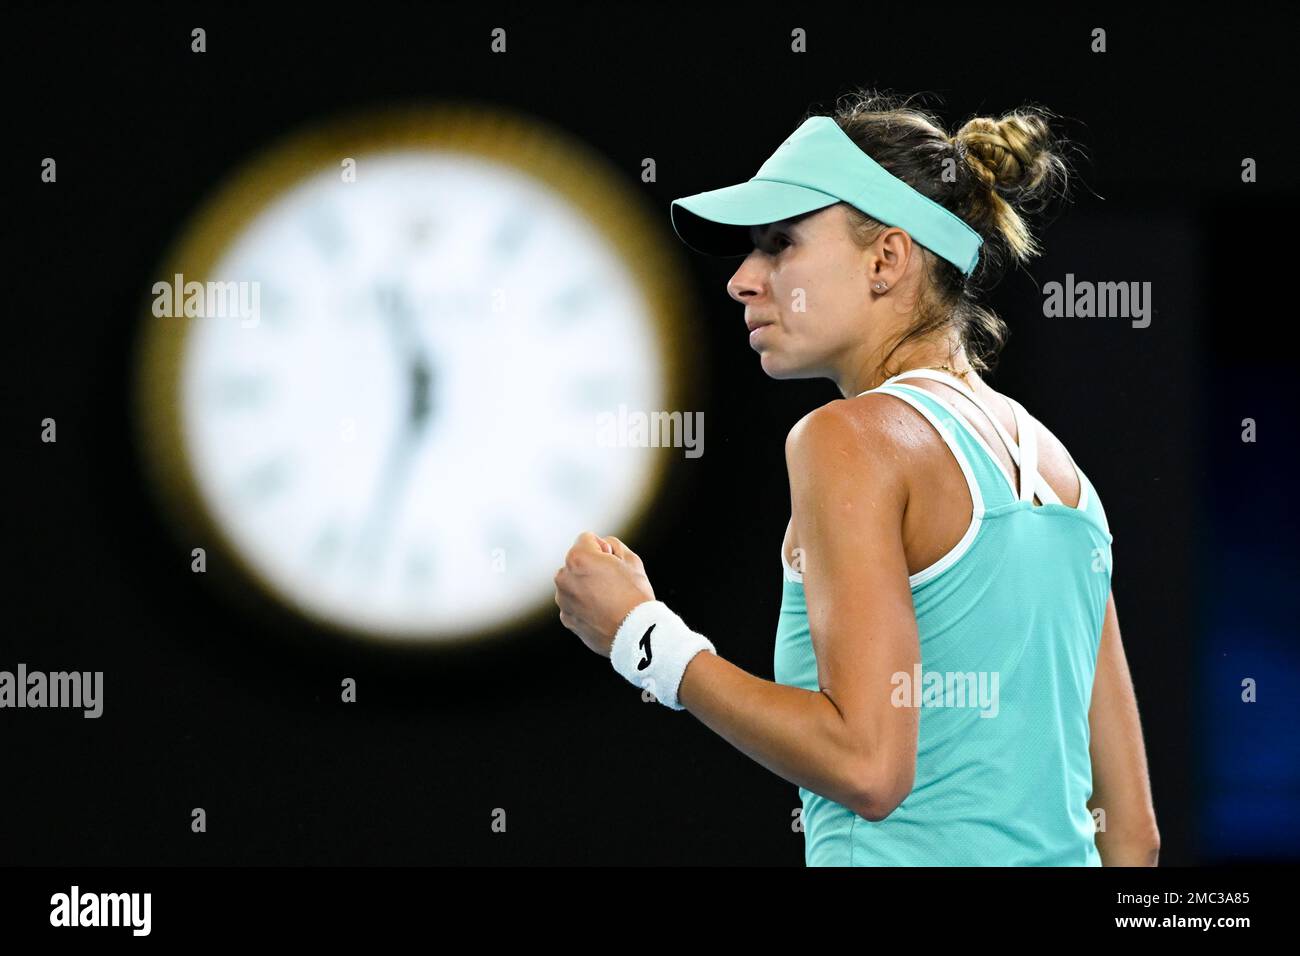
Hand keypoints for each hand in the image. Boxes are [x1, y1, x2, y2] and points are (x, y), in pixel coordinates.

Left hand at [554, 531, 655, 656]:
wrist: (635, 633)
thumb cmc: (635, 595)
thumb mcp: (632, 560)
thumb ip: (613, 545)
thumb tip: (602, 547)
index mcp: (578, 558)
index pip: (587, 539)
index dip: (605, 549)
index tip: (614, 563)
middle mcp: (564, 577)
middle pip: (577, 562)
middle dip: (591, 567)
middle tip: (613, 583)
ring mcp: (563, 600)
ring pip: (574, 583)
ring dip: (586, 586)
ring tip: (609, 600)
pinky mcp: (566, 618)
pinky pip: (574, 604)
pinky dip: (584, 606)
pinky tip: (602, 613)